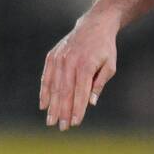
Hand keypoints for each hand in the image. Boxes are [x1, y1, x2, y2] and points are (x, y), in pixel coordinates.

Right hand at [39, 13, 117, 130]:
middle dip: (63, 111)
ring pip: (54, 86)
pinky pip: (47, 77)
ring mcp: (59, 58)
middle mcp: (70, 62)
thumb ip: (99, 84)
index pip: (80, 92)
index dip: (78, 109)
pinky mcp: (52, 56)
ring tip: (50, 121)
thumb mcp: (110, 66)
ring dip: (52, 105)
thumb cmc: (105, 49)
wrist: (94, 25)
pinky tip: (43, 105)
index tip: (75, 123)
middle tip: (61, 127)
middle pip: (65, 92)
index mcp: (86, 65)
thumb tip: (91, 103)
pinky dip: (44, 91)